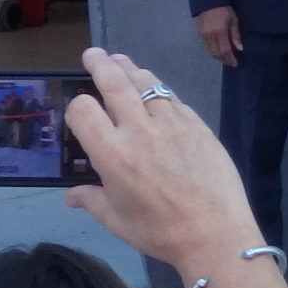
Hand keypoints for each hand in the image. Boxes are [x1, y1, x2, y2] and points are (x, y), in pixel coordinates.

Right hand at [62, 48, 261, 272]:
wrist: (216, 233)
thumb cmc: (160, 231)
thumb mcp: (116, 221)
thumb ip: (91, 200)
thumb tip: (71, 195)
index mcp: (113, 154)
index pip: (83, 110)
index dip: (77, 106)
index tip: (80, 109)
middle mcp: (140, 130)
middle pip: (116, 83)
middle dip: (101, 64)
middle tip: (93, 54)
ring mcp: (173, 124)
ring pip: (148, 84)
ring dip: (131, 70)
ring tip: (121, 62)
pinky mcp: (198, 125)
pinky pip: (173, 99)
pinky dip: (159, 90)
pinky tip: (155, 90)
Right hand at [194, 5, 241, 66]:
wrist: (209, 1)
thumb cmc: (225, 10)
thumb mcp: (234, 21)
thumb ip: (236, 36)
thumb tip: (240, 49)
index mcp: (220, 32)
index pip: (225, 50)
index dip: (230, 59)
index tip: (235, 64)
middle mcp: (210, 35)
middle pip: (217, 53)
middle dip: (224, 60)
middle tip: (231, 63)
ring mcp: (203, 35)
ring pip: (210, 51)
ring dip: (218, 57)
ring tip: (226, 59)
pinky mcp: (200, 34)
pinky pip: (206, 47)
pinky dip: (213, 52)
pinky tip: (219, 52)